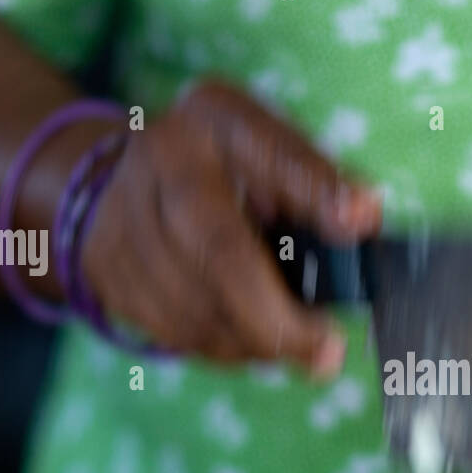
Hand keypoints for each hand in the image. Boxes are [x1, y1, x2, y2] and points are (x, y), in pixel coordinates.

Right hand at [82, 81, 380, 372]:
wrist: (115, 180)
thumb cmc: (220, 168)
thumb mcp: (268, 149)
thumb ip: (314, 181)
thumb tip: (363, 216)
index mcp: (213, 119)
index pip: (271, 153)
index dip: (317, 189)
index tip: (361, 220)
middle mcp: (159, 162)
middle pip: (220, 252)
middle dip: (279, 317)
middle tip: (326, 352)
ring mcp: (122, 220)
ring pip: (195, 308)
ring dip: (255, 343)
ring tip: (297, 348)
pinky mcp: (109, 275)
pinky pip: (175, 332)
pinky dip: (223, 349)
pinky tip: (251, 343)